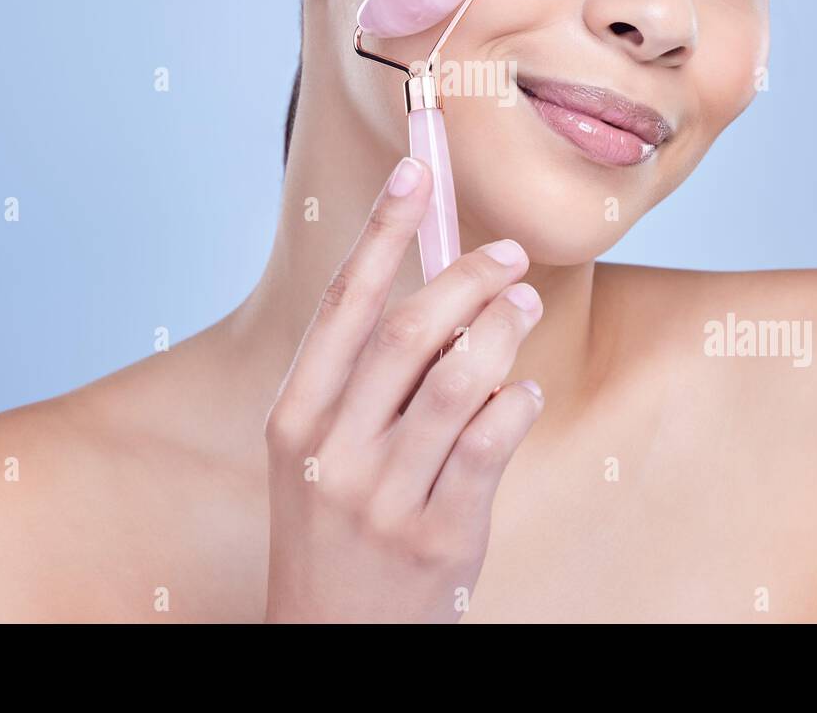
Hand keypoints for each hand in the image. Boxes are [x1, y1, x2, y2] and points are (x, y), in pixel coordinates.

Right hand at [262, 155, 544, 622]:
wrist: (331, 644)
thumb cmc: (336, 529)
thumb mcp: (325, 452)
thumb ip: (372, 380)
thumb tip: (444, 294)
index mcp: (295, 417)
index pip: (342, 303)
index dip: (382, 230)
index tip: (414, 173)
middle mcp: (331, 452)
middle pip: (407, 331)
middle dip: (465, 278)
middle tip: (507, 256)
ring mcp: (383, 498)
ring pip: (458, 380)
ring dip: (501, 329)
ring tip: (521, 308)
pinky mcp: (438, 538)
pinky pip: (489, 443)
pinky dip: (514, 401)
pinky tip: (519, 392)